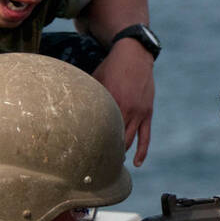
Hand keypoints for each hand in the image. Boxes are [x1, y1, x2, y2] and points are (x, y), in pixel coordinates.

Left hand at [93, 40, 153, 166]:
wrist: (135, 54)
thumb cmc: (112, 66)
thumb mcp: (96, 79)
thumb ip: (89, 96)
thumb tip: (72, 106)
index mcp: (111, 102)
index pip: (101, 129)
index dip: (94, 144)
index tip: (84, 156)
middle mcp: (126, 110)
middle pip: (116, 139)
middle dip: (107, 154)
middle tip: (97, 166)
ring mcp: (139, 112)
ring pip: (130, 140)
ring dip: (121, 153)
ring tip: (113, 165)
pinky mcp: (147, 113)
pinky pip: (146, 136)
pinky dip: (142, 151)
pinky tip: (137, 163)